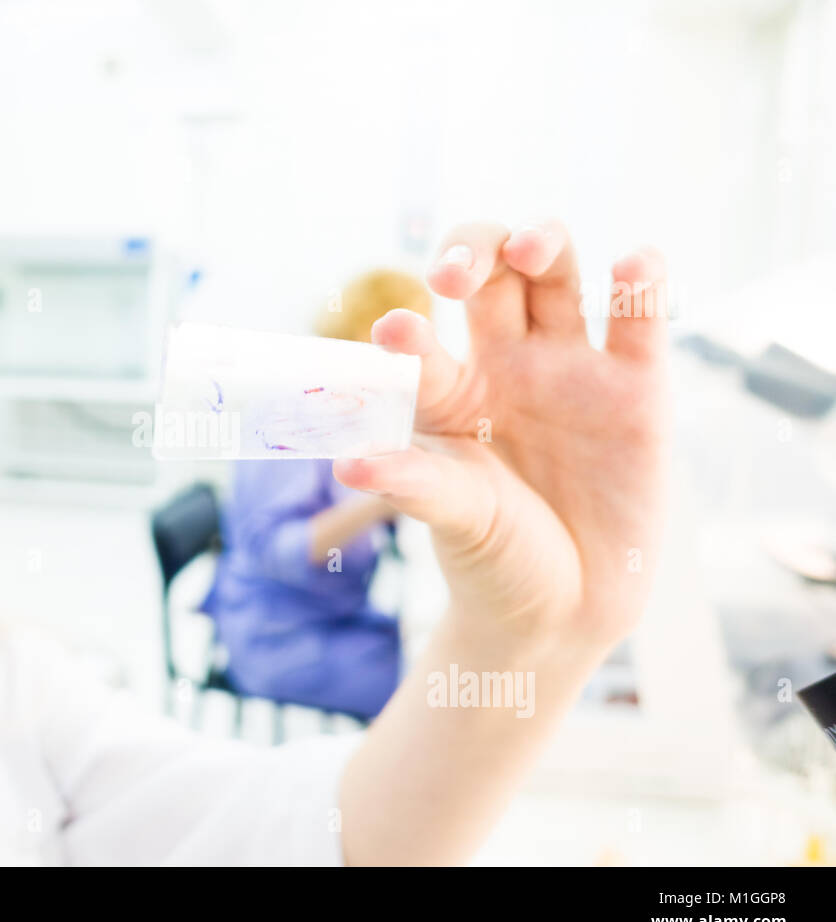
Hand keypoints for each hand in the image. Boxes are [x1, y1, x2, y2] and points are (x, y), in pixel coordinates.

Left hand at [333, 220, 670, 646]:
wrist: (568, 610)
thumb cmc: (494, 559)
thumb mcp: (452, 516)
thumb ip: (410, 482)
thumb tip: (347, 463)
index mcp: (450, 390)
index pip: (425, 339)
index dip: (410, 332)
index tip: (392, 335)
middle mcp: (507, 365)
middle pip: (492, 276)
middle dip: (474, 253)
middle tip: (454, 275)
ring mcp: (572, 369)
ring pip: (559, 276)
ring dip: (544, 242)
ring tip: (529, 246)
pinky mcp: (638, 386)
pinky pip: (640, 319)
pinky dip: (641, 283)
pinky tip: (632, 266)